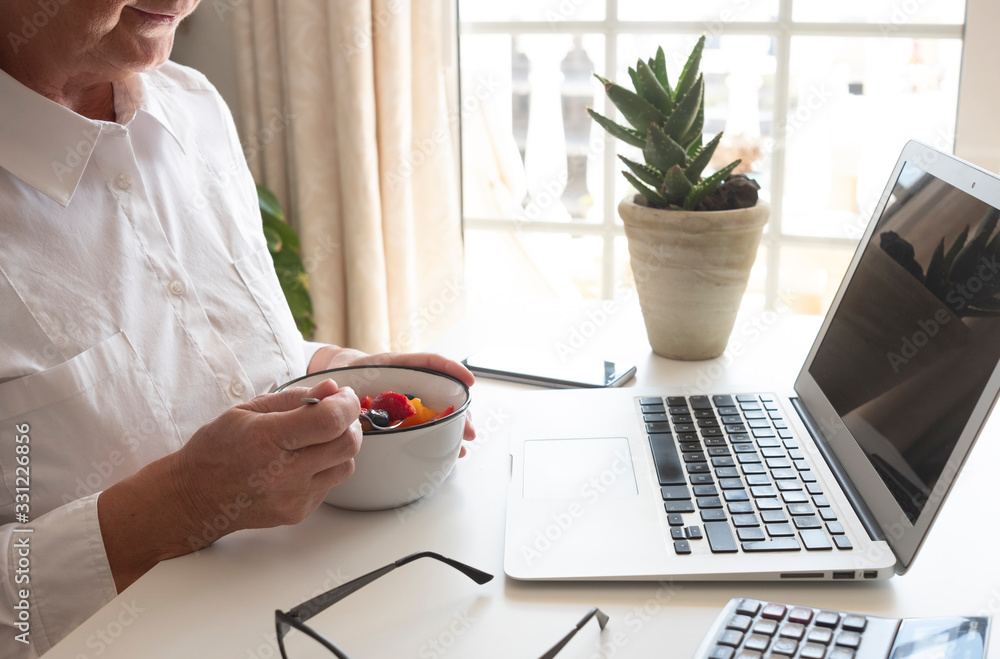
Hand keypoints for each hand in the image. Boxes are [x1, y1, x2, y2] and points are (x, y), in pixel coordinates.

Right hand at [98, 378, 361, 591]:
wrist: (193, 498)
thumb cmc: (216, 450)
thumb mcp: (248, 411)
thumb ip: (295, 398)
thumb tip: (332, 389)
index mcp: (267, 439)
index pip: (330, 421)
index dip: (346, 404)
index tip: (343, 396)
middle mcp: (283, 473)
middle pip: (348, 444)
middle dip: (349, 422)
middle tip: (336, 414)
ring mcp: (292, 497)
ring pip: (346, 465)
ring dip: (339, 447)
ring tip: (314, 439)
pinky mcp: (298, 512)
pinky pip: (330, 484)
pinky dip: (325, 468)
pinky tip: (300, 462)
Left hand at [310, 346, 476, 452]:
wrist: (338, 373)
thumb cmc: (344, 371)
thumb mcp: (342, 376)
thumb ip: (343, 388)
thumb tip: (344, 404)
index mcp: (395, 365)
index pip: (428, 362)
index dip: (450, 369)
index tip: (468, 380)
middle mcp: (408, 380)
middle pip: (441, 392)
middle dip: (459, 411)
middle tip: (468, 430)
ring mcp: (409, 396)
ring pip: (438, 409)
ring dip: (453, 426)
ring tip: (461, 445)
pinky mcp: (406, 411)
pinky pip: (426, 421)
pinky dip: (439, 433)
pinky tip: (448, 447)